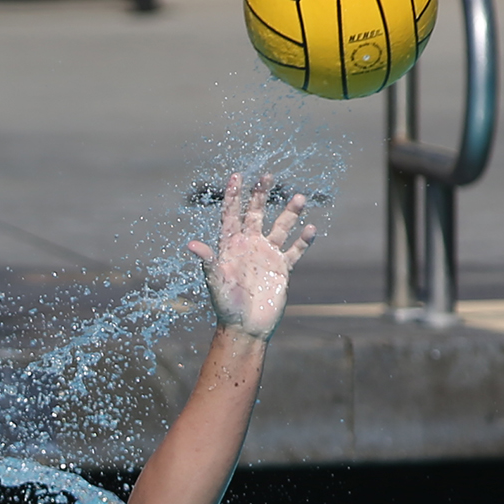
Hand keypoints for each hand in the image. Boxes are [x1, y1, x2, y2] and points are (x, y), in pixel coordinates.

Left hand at [186, 173, 314, 340]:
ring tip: (300, 198)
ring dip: (290, 213)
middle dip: (261, 195)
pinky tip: (311, 229)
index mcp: (230, 246)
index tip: (237, 176)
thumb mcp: (215, 281)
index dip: (234, 196)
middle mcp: (249, 246)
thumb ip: (208, 261)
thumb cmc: (225, 305)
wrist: (245, 327)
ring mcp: (266, 256)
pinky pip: (295, 251)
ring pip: (280, 228)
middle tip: (267, 176)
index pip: (232, 215)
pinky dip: (303, 241)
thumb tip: (191, 244)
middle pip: (256, 214)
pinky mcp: (281, 269)